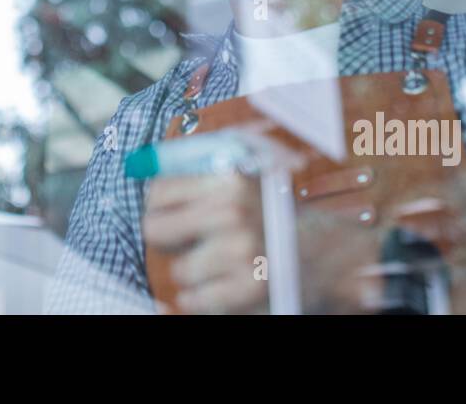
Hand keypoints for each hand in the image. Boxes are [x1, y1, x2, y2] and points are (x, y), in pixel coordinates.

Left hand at [142, 173, 267, 313]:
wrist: (325, 250)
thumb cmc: (269, 215)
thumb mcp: (238, 181)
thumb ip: (194, 174)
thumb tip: (140, 165)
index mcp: (227, 177)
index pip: (157, 191)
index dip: (159, 208)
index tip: (173, 215)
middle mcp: (232, 209)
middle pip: (153, 228)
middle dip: (168, 239)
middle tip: (191, 242)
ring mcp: (241, 249)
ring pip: (178, 269)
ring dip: (194, 272)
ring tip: (221, 263)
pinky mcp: (248, 287)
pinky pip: (193, 299)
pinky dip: (202, 298)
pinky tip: (225, 284)